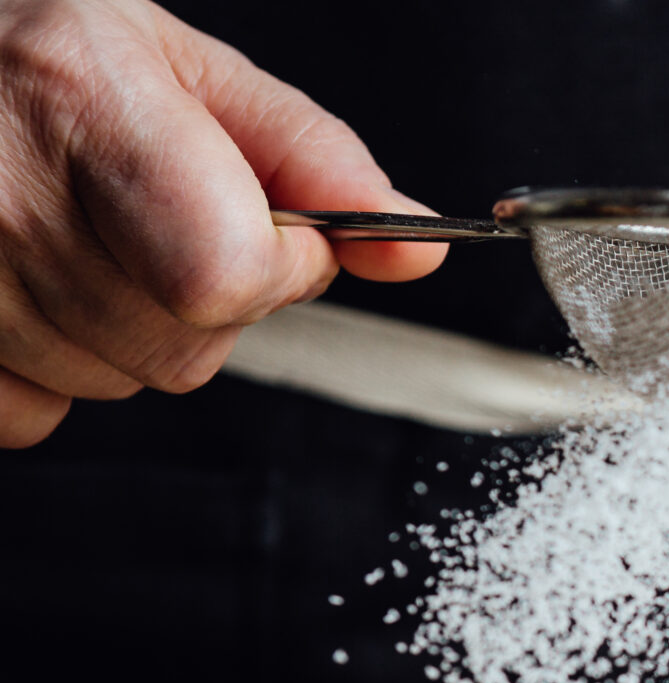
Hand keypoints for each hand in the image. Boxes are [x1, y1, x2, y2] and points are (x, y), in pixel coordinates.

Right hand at [0, 0, 445, 445]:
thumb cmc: (38, 63)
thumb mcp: (184, 69)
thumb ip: (312, 160)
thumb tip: (410, 252)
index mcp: (87, 104)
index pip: (227, 272)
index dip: (282, 270)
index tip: (278, 237)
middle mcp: (8, 193)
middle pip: (185, 347)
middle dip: (209, 302)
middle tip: (152, 222)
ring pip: (118, 383)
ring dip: (131, 332)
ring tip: (81, 237)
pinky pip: (36, 415)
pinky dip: (51, 369)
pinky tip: (34, 288)